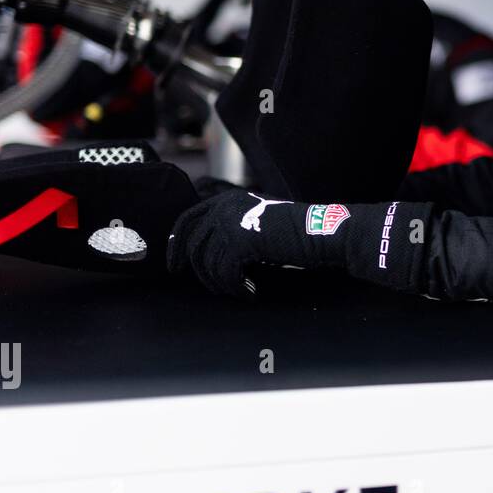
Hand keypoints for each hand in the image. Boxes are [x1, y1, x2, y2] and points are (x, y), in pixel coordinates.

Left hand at [167, 189, 345, 296]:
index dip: (177, 244)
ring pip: (208, 264)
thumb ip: (232, 226)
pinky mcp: (239, 242)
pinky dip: (236, 288)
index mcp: (227, 200)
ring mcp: (230, 224)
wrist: (318, 231)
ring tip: (240, 289)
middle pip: (193, 245)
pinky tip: (250, 292)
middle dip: (196, 270)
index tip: (175, 265)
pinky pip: (225, 274)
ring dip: (222, 283)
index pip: (187, 220)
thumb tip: (208, 252)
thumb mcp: (257, 220)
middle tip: (211, 288)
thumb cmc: (293, 230)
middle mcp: (224, 208)